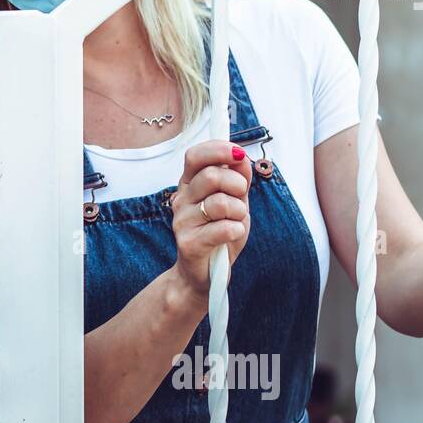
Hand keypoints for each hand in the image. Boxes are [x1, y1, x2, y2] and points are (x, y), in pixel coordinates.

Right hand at [169, 140, 252, 300]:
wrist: (207, 273)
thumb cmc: (220, 233)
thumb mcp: (235, 200)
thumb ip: (238, 178)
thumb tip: (240, 156)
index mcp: (189, 185)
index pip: (194, 156)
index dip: (217, 149)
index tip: (238, 153)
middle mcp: (180, 200)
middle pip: (211, 176)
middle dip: (236, 184)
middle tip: (241, 197)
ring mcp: (182, 222)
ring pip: (219, 203)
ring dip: (238, 211)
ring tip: (235, 221)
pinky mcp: (189, 244)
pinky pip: (223, 228)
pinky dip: (237, 230)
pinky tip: (232, 234)